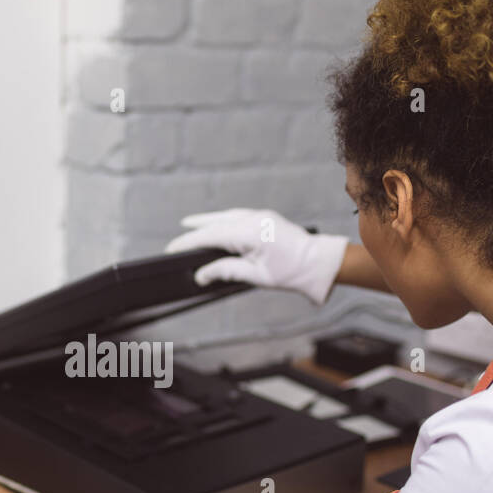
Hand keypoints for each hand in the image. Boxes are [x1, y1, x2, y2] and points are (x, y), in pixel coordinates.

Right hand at [165, 208, 349, 304]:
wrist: (318, 262)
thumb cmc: (291, 272)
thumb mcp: (255, 276)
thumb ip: (226, 271)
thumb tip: (202, 275)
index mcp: (250, 233)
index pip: (211, 236)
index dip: (189, 242)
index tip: (173, 249)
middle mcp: (254, 219)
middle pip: (215, 223)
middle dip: (194, 231)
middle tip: (176, 240)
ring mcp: (261, 216)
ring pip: (226, 216)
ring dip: (208, 221)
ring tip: (190, 225)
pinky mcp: (266, 217)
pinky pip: (238, 216)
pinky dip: (223, 220)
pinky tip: (217, 224)